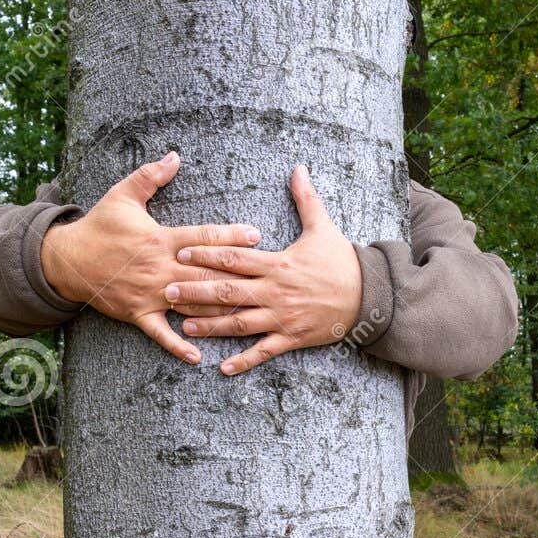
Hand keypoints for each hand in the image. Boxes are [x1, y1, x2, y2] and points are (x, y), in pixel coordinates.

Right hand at [40, 152, 261, 363]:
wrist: (66, 259)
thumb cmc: (99, 226)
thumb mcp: (122, 195)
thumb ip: (151, 176)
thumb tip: (175, 156)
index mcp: (160, 238)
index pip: (202, 237)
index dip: (230, 236)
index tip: (256, 236)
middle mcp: (159, 268)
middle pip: (205, 273)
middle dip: (236, 276)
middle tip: (265, 278)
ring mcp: (149, 294)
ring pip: (191, 304)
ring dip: (218, 311)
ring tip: (247, 316)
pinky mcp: (137, 313)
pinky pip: (160, 333)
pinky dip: (178, 345)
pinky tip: (198, 356)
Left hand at [163, 165, 362, 374]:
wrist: (370, 296)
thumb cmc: (343, 262)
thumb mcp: (323, 227)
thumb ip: (305, 199)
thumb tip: (297, 168)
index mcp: (278, 264)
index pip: (234, 258)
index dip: (205, 255)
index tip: (180, 253)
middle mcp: (276, 292)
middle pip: (228, 291)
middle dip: (195, 292)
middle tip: (167, 291)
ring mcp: (283, 317)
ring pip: (240, 324)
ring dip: (211, 326)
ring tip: (185, 327)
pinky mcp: (293, 338)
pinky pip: (264, 351)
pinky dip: (244, 361)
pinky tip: (223, 368)